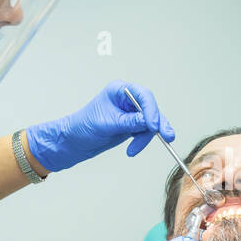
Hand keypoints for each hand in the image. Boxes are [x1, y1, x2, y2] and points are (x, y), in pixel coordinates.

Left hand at [24, 81, 173, 172]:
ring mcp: (130, 113)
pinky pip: (145, 132)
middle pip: (151, 109)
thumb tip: (149, 122)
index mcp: (119, 90)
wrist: (74, 142)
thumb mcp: (107, 124)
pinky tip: (133, 149)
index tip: (153, 125)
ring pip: (150, 123)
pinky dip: (142, 142)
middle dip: (157, 124)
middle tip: (166, 137)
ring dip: (146, 138)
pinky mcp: (131, 125)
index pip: (143, 96)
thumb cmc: (83, 127)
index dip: (151, 110)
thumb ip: (130, 122)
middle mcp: (127, 99)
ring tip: (134, 149)